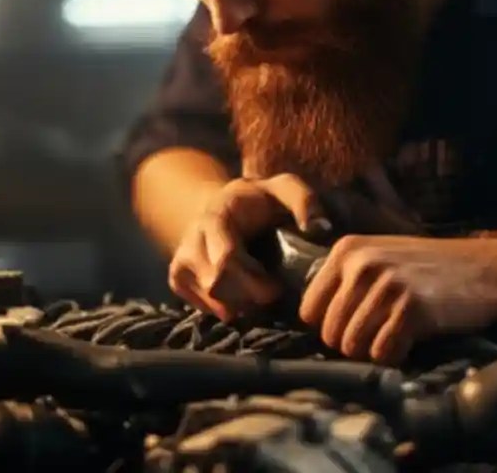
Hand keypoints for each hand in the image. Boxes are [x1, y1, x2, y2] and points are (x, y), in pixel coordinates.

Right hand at [169, 174, 326, 320]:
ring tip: (260, 294)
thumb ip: (304, 200)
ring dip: (242, 305)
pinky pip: (204, 307)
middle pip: (217, 286)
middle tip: (273, 295)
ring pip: (211, 301)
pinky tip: (242, 294)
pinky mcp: (177, 278)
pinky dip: (229, 308)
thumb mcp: (285, 188)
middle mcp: (191, 239)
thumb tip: (318, 228)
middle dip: (250, 298)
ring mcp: (181, 260)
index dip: (254, 281)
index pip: (226, 259)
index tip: (277, 288)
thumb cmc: (260, 199)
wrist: (223, 204)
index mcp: (215, 217)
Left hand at [299, 235, 496, 364]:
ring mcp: (387, 286)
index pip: (309, 310)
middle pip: (330, 333)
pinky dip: (394, 356)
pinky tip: (410, 342)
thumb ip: (346, 280)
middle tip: (379, 336)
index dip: (330, 326)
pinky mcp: (411, 309)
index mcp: (347, 250)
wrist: (484, 269)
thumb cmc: (428, 269)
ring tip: (394, 338)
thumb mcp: (379, 256)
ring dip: (373, 352)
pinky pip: (382, 353)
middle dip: (352, 344)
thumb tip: (314, 323)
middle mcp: (362, 264)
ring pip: (352, 347)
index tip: (355, 325)